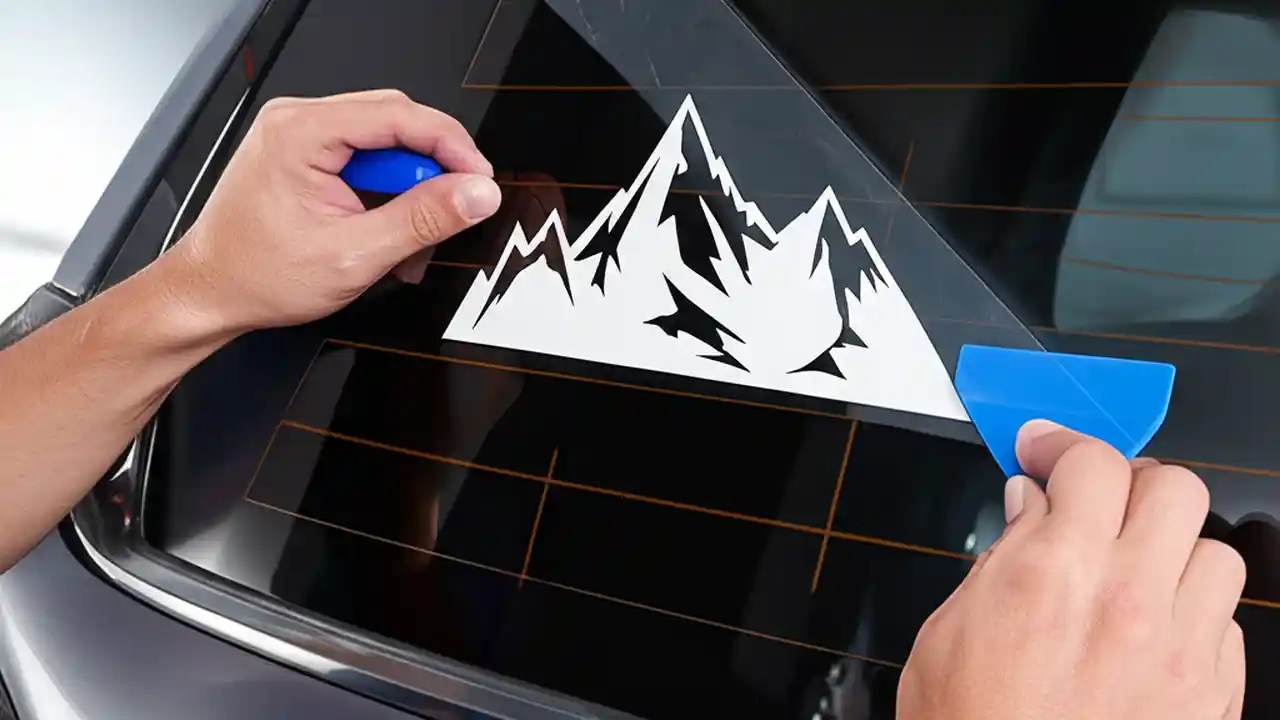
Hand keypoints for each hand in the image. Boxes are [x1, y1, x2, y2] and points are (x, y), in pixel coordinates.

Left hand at [160, 89, 500, 333]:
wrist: (211, 294)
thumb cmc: (257, 275)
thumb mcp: (354, 255)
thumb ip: (423, 219)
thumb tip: (475, 193)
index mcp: (301, 133)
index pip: (401, 116)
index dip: (452, 146)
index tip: (480, 180)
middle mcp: (298, 122)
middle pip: (397, 125)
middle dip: (432, 175)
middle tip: (453, 215)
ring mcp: (300, 136)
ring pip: (387, 147)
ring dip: (410, 195)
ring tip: (409, 245)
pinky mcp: (307, 156)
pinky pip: (367, 162)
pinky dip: (387, 199)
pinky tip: (387, 236)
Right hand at [898, 420, 1245, 719]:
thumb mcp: (951, 630)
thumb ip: (1001, 556)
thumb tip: (1029, 505)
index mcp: (1052, 576)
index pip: (1091, 463)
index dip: (1065, 443)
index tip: (1047, 449)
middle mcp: (1128, 602)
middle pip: (1172, 488)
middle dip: (1127, 482)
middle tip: (1092, 498)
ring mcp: (1180, 650)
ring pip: (1214, 550)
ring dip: (1170, 545)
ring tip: (1129, 565)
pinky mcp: (1210, 695)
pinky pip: (1225, 620)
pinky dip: (1191, 608)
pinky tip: (1149, 626)